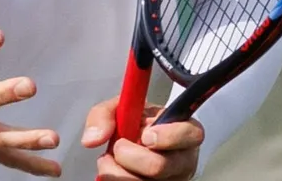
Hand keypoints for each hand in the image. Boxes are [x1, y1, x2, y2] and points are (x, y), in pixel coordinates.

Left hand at [81, 98, 204, 179]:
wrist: (136, 145)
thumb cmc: (137, 125)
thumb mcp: (121, 109)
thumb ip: (104, 115)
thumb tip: (92, 139)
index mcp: (185, 130)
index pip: (190, 134)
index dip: (166, 136)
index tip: (144, 135)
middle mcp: (184, 160)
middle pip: (159, 166)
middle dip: (128, 156)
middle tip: (118, 147)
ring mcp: (174, 180)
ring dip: (118, 172)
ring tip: (109, 160)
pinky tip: (114, 173)